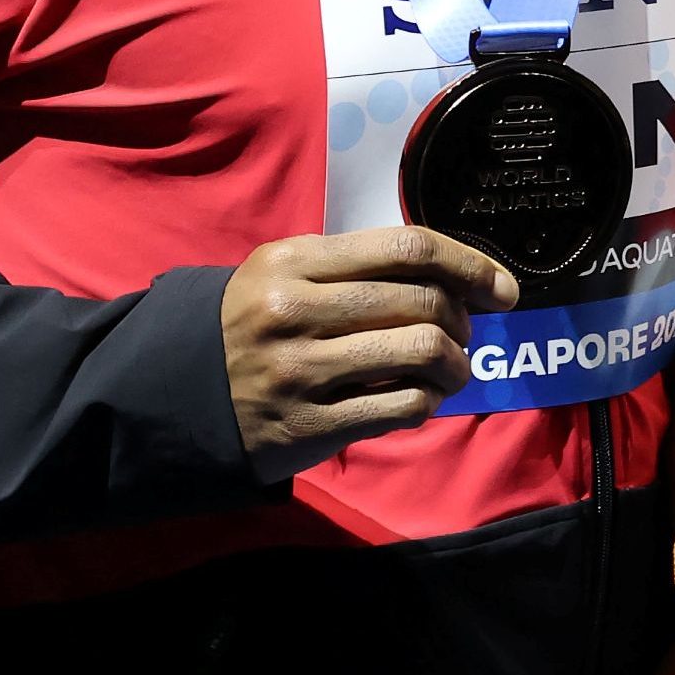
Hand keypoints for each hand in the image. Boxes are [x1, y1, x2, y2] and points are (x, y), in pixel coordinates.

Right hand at [219, 227, 517, 477]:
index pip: (408, 248)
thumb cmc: (251, 322)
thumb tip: (460, 274)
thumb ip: (360, 264)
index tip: (499, 286)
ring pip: (424, 354)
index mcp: (294, 262)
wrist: (174, 393)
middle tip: (460, 331)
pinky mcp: (308, 426)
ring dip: (456, 364)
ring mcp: (300, 371)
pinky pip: (403, 407)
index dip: (470, 263)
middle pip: (424, 302)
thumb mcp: (286, 271)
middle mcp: (295, 311)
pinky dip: (428, 402)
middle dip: (461, 318)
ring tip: (450, 369)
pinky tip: (418, 398)